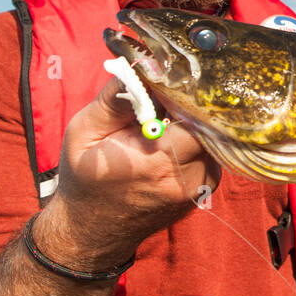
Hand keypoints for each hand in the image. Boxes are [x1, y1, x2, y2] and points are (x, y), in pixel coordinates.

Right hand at [39, 77, 221, 268]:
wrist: (91, 231)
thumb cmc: (84, 177)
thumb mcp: (85, 131)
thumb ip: (117, 98)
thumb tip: (144, 64)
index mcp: (154, 161)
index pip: (195, 115)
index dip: (184, 94)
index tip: (166, 81)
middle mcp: (183, 178)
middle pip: (207, 125)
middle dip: (189, 107)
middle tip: (163, 99)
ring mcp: (196, 189)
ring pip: (211, 138)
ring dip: (192, 125)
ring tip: (162, 124)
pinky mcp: (203, 192)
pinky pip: (210, 154)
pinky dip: (194, 143)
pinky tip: (169, 142)